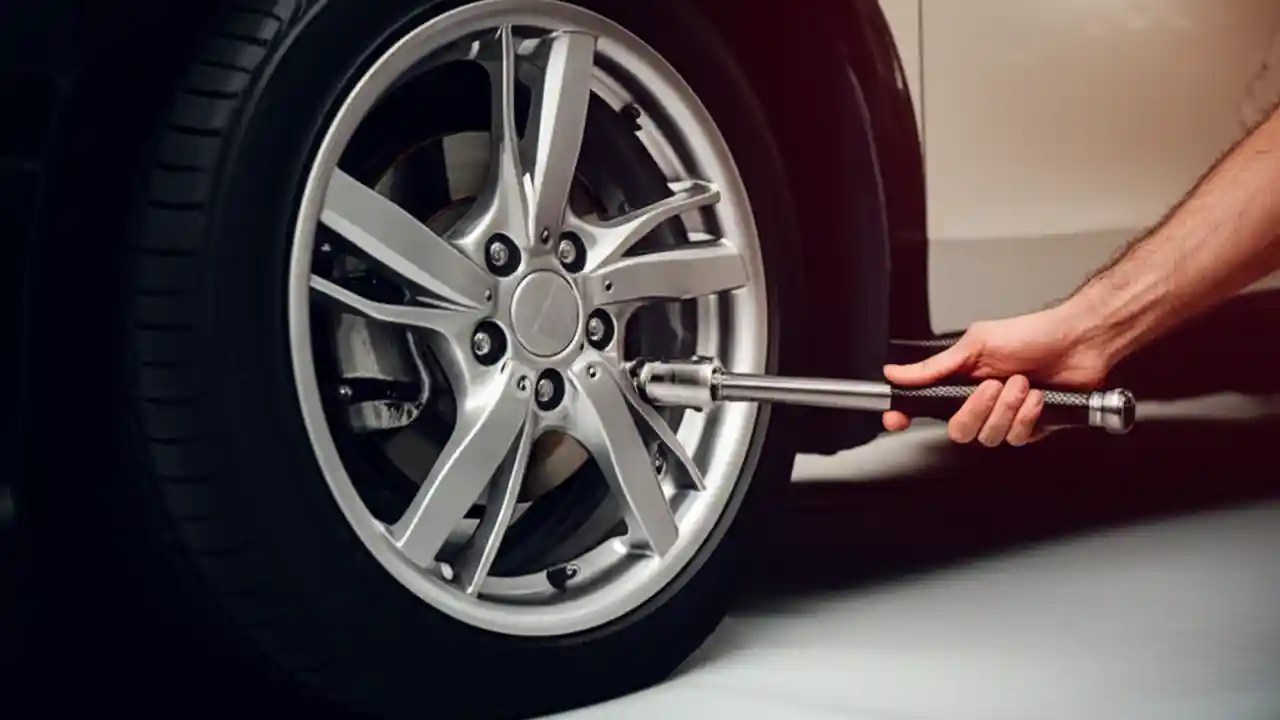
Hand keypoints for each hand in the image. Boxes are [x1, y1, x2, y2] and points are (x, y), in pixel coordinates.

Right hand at [881, 307, 1112, 445]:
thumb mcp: (976, 344)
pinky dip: (1028, 416)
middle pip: (958, 430)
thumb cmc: (1031, 335)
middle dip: (978, 409)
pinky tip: (1038, 397)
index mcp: (960, 380)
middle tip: (994, 384)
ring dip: (1008, 408)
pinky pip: (1016, 438)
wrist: (1077, 343)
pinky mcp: (1030, 427)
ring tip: (1022, 384)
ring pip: (989, 436)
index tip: (896, 419)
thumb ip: (935, 366)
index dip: (905, 416)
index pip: (923, 405)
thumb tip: (896, 372)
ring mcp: (1004, 416)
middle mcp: (979, 401)